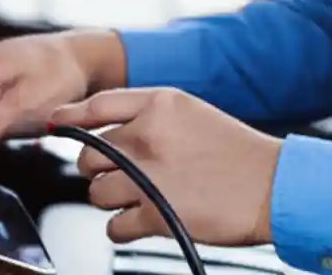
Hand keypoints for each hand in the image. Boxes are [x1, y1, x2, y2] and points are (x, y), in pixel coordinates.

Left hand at [49, 88, 283, 246]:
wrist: (273, 186)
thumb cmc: (238, 153)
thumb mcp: (193, 114)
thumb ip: (150, 116)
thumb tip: (104, 130)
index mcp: (160, 104)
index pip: (97, 105)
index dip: (71, 117)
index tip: (57, 124)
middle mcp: (148, 136)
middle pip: (88, 155)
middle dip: (98, 169)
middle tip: (122, 176)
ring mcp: (148, 176)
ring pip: (96, 193)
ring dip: (111, 200)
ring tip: (140, 198)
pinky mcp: (155, 215)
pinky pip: (113, 226)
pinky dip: (122, 228)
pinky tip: (143, 221)